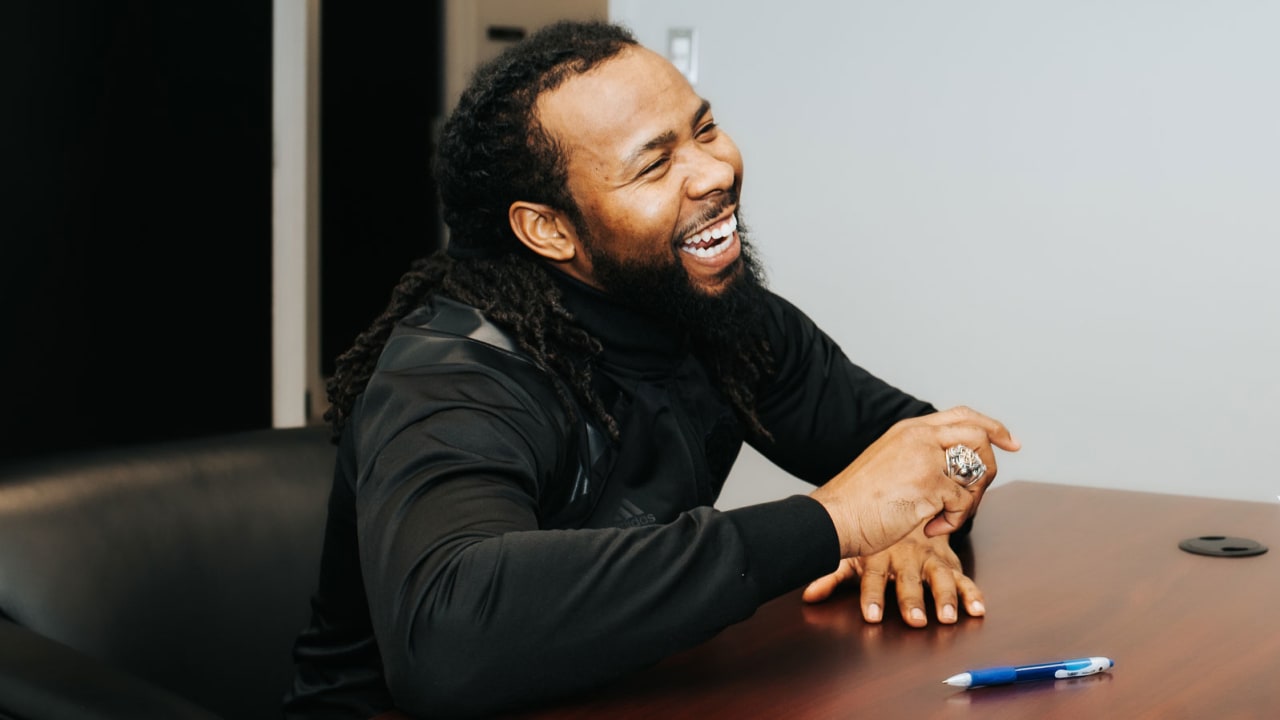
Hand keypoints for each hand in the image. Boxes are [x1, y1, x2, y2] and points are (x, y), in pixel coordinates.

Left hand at [801, 526, 984, 626]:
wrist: (904, 506)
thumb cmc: (874, 538)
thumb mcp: (852, 553)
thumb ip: (831, 574)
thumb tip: (808, 595)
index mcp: (880, 554)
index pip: (873, 577)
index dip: (872, 596)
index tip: (872, 617)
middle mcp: (907, 555)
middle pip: (909, 579)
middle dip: (912, 599)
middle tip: (915, 620)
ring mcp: (930, 557)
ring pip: (939, 577)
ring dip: (944, 597)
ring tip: (948, 617)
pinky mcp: (949, 561)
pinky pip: (963, 576)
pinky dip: (972, 593)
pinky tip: (978, 609)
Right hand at [808, 406, 1018, 557]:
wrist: (834, 517)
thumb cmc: (857, 501)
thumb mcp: (890, 464)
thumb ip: (920, 459)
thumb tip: (956, 472)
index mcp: (909, 429)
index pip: (963, 415)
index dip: (993, 426)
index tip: (1011, 443)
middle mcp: (919, 437)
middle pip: (980, 436)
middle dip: (989, 468)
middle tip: (973, 496)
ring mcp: (925, 458)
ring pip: (977, 471)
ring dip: (970, 500)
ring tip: (944, 517)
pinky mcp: (929, 484)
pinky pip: (963, 503)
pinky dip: (953, 522)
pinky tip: (929, 528)